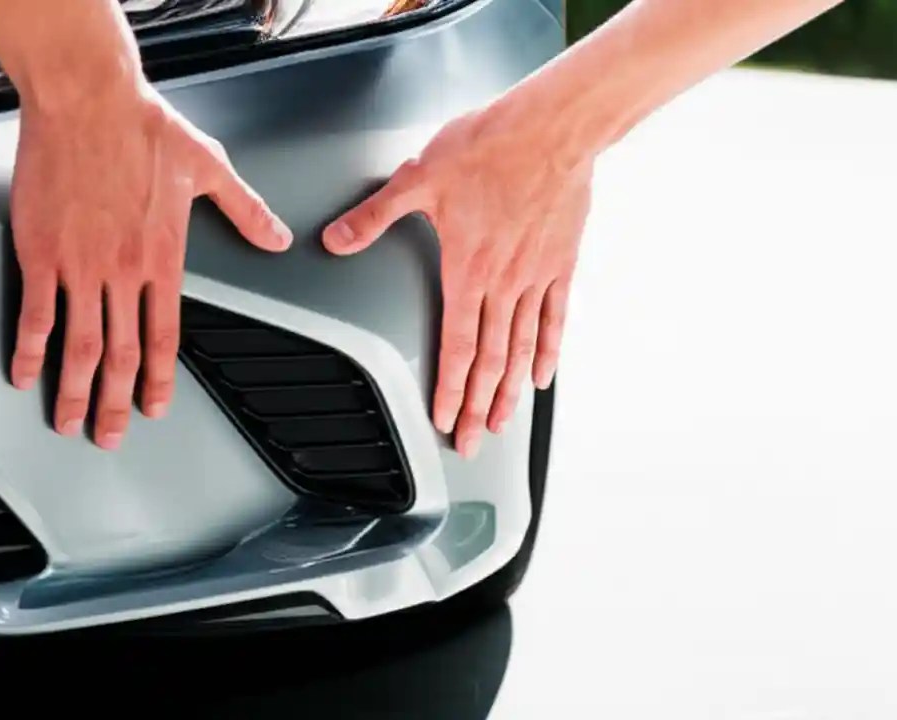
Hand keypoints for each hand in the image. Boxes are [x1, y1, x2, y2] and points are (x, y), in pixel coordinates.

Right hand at [9, 83, 290, 448]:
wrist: (89, 97)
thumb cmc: (145, 126)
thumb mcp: (210, 168)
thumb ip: (245, 210)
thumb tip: (277, 237)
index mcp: (164, 256)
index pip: (166, 337)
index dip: (159, 381)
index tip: (155, 408)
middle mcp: (124, 270)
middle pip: (122, 354)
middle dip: (115, 403)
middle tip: (109, 438)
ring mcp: (80, 264)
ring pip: (79, 344)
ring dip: (74, 390)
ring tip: (68, 422)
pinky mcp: (40, 250)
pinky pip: (35, 312)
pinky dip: (29, 349)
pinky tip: (23, 374)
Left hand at [323, 100, 591, 457]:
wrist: (552, 127)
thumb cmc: (489, 145)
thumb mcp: (418, 177)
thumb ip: (375, 216)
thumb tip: (335, 240)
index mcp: (466, 268)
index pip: (456, 345)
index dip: (451, 389)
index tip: (446, 420)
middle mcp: (503, 282)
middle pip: (490, 360)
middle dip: (478, 407)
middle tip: (472, 442)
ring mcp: (536, 276)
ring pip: (521, 348)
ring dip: (510, 391)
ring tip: (502, 424)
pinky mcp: (561, 262)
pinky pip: (554, 318)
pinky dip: (548, 351)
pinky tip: (542, 376)